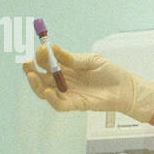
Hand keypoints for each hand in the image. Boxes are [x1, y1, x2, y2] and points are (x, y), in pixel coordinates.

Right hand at [22, 45, 153, 122]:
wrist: (126, 88)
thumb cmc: (111, 73)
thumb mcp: (92, 60)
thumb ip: (73, 58)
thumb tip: (53, 48)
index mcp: (66, 68)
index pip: (46, 63)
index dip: (41, 56)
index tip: (42, 49)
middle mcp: (64, 81)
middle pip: (40, 78)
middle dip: (31, 70)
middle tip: (27, 63)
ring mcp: (68, 93)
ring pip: (44, 92)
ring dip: (35, 85)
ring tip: (32, 75)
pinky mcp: (76, 104)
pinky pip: (59, 105)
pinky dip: (51, 99)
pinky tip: (47, 91)